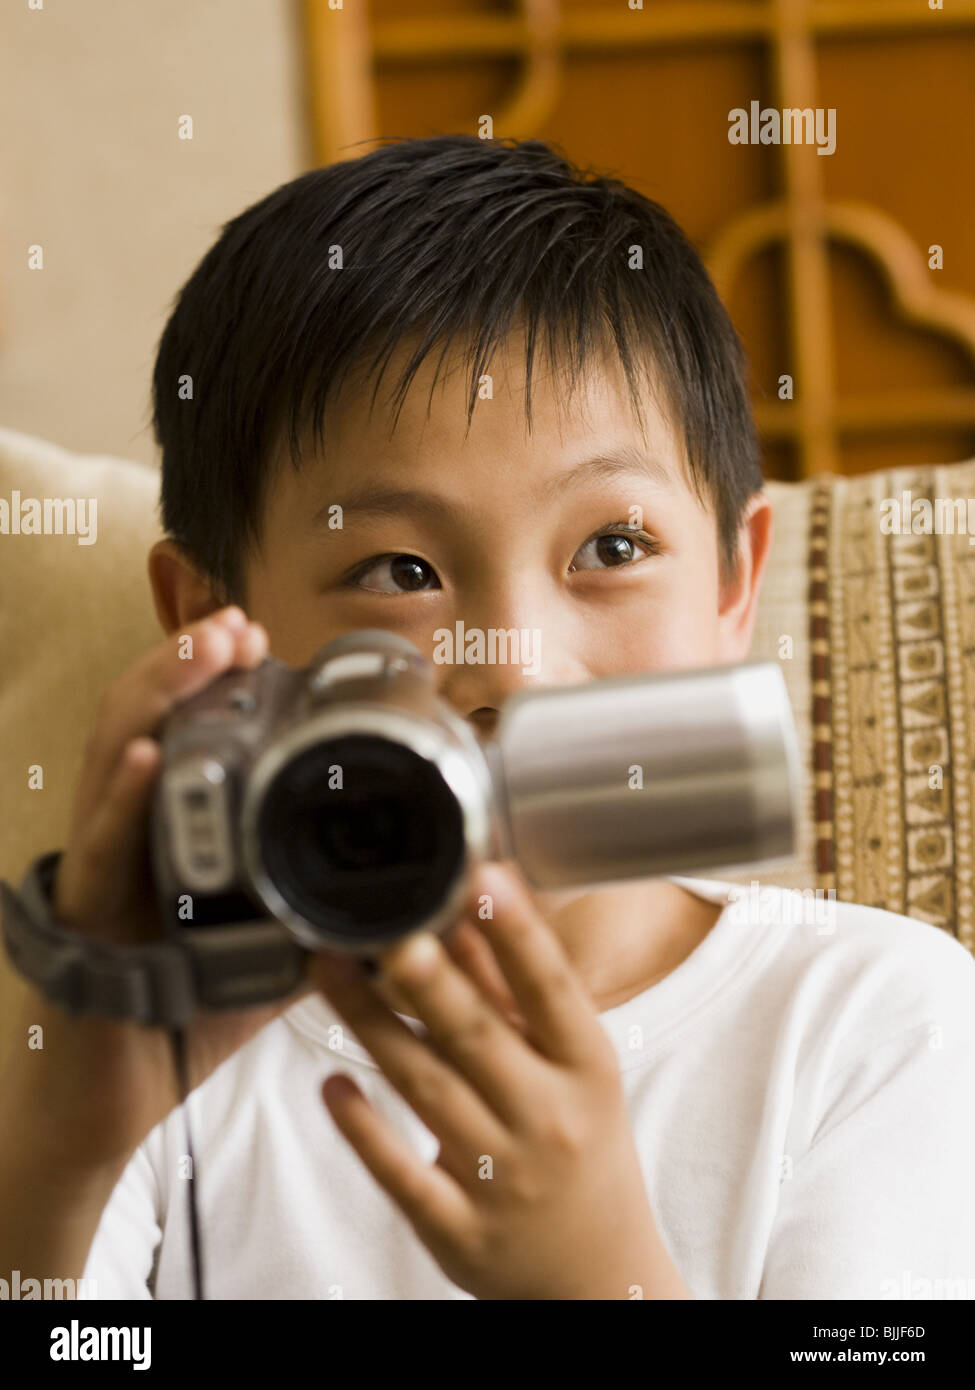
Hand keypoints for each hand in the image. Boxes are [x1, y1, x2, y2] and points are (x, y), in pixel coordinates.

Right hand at [7, 607, 320, 1174]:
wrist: (114, 1097)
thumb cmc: (186, 1017)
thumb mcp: (273, 955)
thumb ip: (325, 918)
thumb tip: (404, 902)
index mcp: (173, 834)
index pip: (184, 735)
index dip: (211, 680)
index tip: (258, 640)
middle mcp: (130, 834)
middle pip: (147, 725)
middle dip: (188, 666)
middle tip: (237, 628)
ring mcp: (102, 867)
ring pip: (114, 760)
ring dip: (157, 699)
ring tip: (203, 654)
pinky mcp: (84, 916)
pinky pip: (99, 847)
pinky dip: (121, 798)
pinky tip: (144, 757)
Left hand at [312, 862, 690, 1299]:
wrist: (597, 1273)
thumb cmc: (582, 1145)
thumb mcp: (572, 1068)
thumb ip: (514, 990)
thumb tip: (469, 910)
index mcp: (587, 1070)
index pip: (553, 992)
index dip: (519, 934)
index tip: (484, 880)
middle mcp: (548, 1120)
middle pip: (477, 1037)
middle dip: (429, 980)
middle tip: (387, 928)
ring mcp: (501, 1179)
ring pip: (424, 1089)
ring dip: (371, 1024)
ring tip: (328, 970)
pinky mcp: (456, 1228)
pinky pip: (400, 1173)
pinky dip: (362, 1128)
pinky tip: (331, 1083)